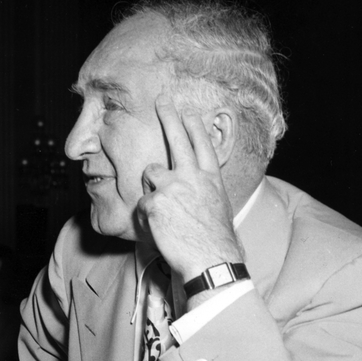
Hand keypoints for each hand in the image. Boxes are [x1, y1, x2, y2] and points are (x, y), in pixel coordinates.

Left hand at [136, 96, 242, 281]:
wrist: (210, 260)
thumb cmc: (215, 242)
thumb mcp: (219, 208)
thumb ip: (204, 192)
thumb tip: (197, 188)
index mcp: (211, 179)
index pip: (202, 145)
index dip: (194, 127)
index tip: (189, 112)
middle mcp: (192, 176)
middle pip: (177, 139)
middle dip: (168, 116)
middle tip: (161, 100)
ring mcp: (172, 186)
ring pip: (150, 172)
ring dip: (151, 186)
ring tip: (164, 210)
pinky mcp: (155, 202)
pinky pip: (142, 204)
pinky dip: (146, 217)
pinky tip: (160, 229)